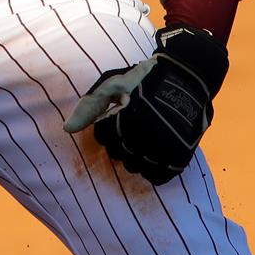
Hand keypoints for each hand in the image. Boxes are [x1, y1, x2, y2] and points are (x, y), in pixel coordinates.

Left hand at [63, 27, 227, 184]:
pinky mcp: (179, 157)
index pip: (103, 137)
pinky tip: (155, 153)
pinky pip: (157, 177)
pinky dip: (154, 169)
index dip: (109, 125)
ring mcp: (161, 149)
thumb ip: (89, 107)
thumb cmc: (144, 79)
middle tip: (135, 124)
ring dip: (136, 155)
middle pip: (117, 153)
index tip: (121, 115)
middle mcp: (141, 136)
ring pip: (135, 166)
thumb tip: (67, 129)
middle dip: (121, 140)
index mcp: (123, 118)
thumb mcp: (113, 84)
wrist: (187, 77)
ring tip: (146, 136)